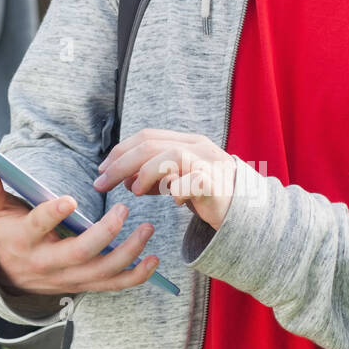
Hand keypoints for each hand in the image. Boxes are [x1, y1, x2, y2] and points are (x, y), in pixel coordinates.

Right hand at [0, 163, 161, 296]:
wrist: (10, 274)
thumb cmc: (7, 231)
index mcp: (24, 240)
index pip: (38, 227)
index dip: (53, 215)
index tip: (71, 200)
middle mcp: (47, 263)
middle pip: (79, 253)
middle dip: (104, 234)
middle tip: (123, 210)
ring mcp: (68, 278)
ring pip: (102, 271)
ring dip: (128, 253)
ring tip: (146, 228)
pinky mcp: (83, 285)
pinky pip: (113, 285)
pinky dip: (136, 276)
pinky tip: (153, 260)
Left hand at [93, 129, 236, 229]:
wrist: (246, 211)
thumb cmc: (208, 195)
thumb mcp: (176, 182)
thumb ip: (153, 177)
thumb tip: (123, 180)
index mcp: (186, 142)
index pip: (146, 137)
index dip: (120, 151)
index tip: (101, 170)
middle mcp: (197, 147)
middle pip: (150, 145)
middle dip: (120, 164)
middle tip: (101, 184)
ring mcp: (209, 163)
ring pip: (169, 156)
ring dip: (146, 174)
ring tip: (136, 191)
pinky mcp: (218, 183)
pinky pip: (192, 182)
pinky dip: (177, 190)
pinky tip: (175, 202)